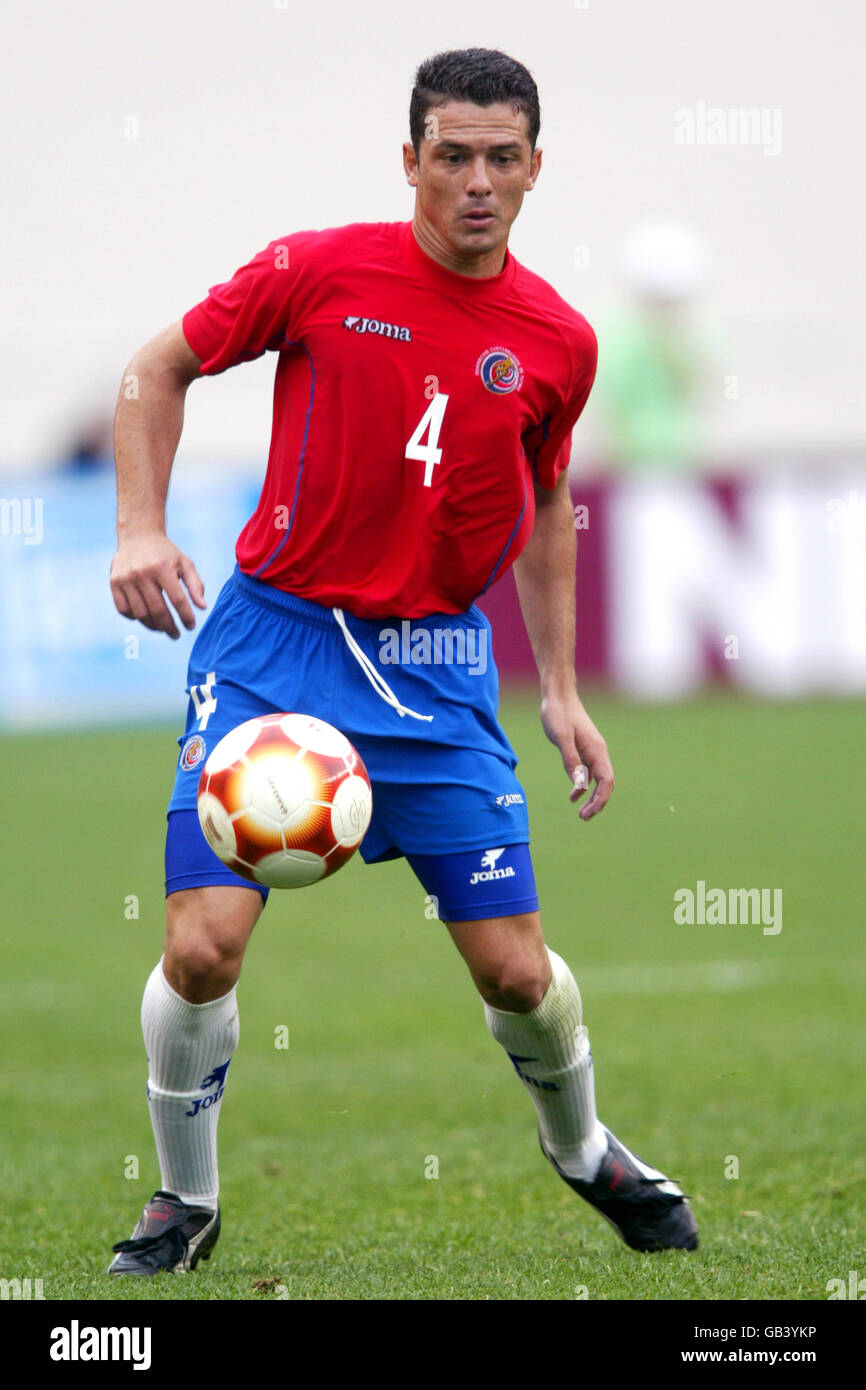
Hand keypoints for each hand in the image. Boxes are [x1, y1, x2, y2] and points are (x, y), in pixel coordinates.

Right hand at [110, 533, 205, 638]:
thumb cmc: (166, 553)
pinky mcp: (114, 583)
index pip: (177, 600)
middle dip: (170, 627)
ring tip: (163, 628)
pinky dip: (135, 618)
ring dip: (153, 626)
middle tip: (176, 635)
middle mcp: (142, 573)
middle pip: (158, 610)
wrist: (138, 535)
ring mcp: (125, 578)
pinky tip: (146, 618)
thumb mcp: (185, 563)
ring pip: (140, 613)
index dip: (186, 617)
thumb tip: (202, 608)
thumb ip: (196, 585)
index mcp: (162, 567)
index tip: (190, 626)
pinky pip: (124, 610)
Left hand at [540, 691, 614, 820]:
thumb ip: (571, 761)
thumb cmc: (558, 713)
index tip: (588, 813)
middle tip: (583, 818)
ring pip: (597, 780)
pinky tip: (573, 796)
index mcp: (596, 750)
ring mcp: (592, 751)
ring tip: (581, 813)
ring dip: (591, 797)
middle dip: (597, 803)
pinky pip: (588, 773)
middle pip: (605, 784)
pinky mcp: (583, 749)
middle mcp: (598, 752)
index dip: (600, 800)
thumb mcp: (561, 738)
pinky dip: (583, 786)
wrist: (558, 695)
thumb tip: (580, 785)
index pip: (606, 781)